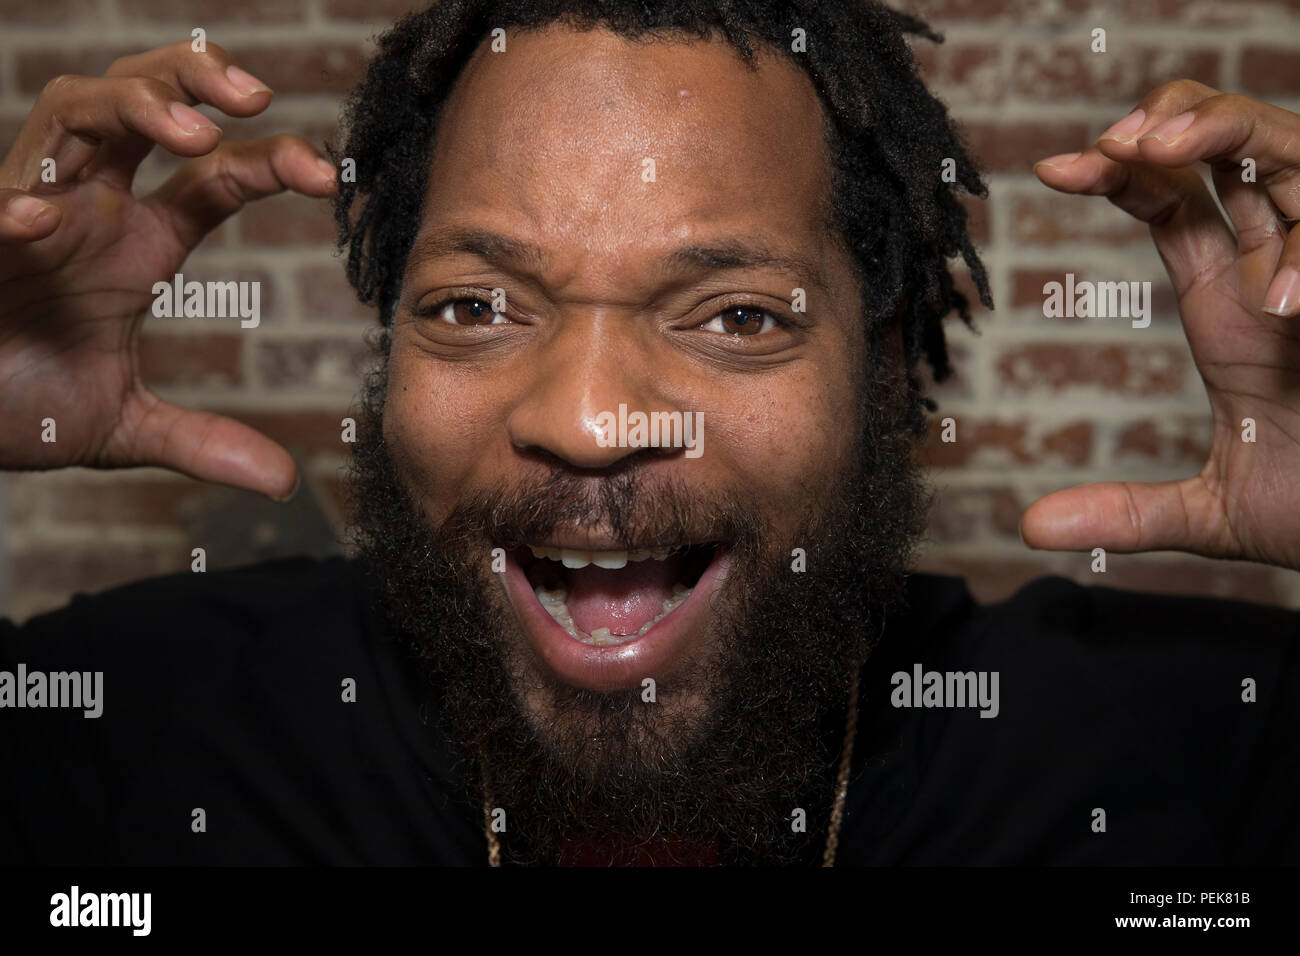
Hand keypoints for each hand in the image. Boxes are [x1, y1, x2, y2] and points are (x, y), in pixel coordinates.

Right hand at [0, 42, 337, 498]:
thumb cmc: (20, 406)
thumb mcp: (125, 426)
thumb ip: (202, 443)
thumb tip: (282, 479)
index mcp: (137, 243)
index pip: (214, 178)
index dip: (270, 160)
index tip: (324, 175)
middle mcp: (89, 210)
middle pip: (142, 102)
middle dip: (195, 80)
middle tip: (259, 98)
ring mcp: (28, 212)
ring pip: (72, 111)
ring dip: (130, 105)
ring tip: (191, 132)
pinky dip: (12, 204)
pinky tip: (41, 221)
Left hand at [1023, 80, 1299, 571]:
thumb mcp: (1212, 513)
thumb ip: (1127, 511)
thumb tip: (1033, 527)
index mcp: (1233, 305)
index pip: (1174, 203)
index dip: (1119, 171)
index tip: (1051, 169)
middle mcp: (1284, 274)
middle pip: (1240, 149)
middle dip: (1180, 122)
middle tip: (1110, 142)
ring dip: (1235, 138)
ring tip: (1160, 148)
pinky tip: (1279, 302)